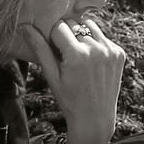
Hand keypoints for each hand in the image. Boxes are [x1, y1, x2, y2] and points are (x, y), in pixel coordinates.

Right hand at [20, 18, 124, 143]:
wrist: (95, 118)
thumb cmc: (69, 99)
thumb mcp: (51, 75)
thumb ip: (39, 48)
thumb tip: (24, 26)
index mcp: (77, 55)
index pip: (58, 27)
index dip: (51, 36)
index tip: (52, 49)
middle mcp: (96, 49)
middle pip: (73, 24)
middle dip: (66, 35)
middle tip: (65, 55)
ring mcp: (111, 50)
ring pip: (89, 26)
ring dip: (81, 35)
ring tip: (78, 56)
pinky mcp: (119, 53)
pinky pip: (102, 37)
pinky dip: (94, 44)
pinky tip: (92, 62)